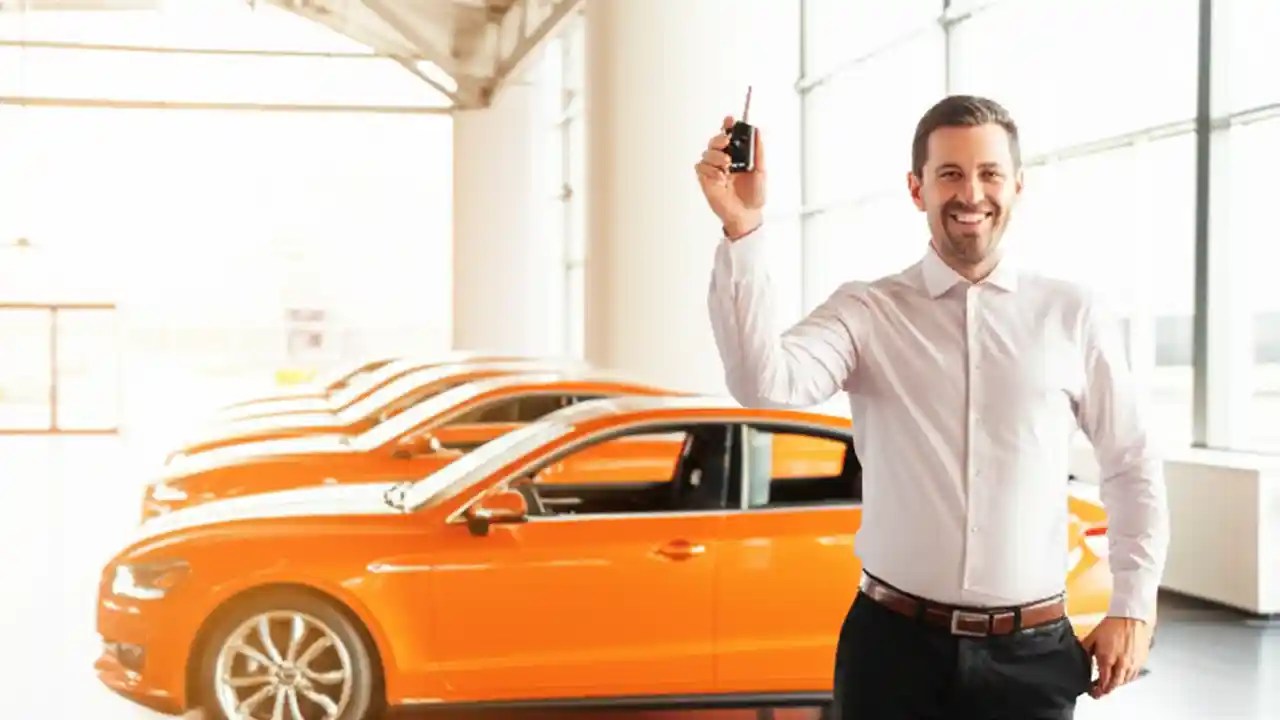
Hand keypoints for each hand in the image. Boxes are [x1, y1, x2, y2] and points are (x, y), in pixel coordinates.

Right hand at [694, 115, 765, 238]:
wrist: (747, 213)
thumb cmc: (754, 195)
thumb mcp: (761, 171)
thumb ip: (759, 152)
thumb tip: (758, 133)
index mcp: (737, 155)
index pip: (729, 135)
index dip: (727, 125)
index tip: (730, 120)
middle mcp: (724, 160)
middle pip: (714, 141)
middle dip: (718, 139)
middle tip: (726, 143)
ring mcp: (714, 170)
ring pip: (706, 153)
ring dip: (716, 156)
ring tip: (726, 166)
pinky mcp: (706, 180)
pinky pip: (701, 168)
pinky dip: (710, 170)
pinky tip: (720, 177)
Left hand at [1081, 616, 1152, 697]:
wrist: (1131, 617)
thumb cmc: (1113, 624)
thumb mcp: (1093, 637)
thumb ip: (1085, 650)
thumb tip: (1080, 659)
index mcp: (1107, 658)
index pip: (1103, 682)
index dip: (1097, 690)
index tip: (1092, 692)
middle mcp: (1121, 664)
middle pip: (1114, 685)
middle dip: (1106, 691)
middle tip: (1100, 692)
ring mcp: (1133, 663)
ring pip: (1125, 682)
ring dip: (1116, 685)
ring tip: (1108, 684)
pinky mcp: (1141, 661)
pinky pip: (1133, 675)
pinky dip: (1126, 679)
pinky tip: (1120, 676)